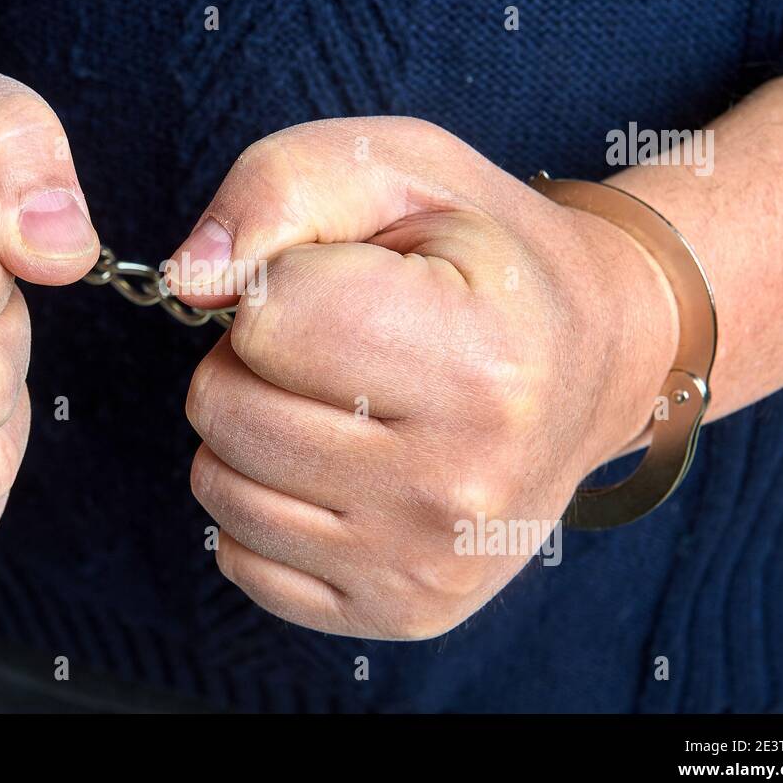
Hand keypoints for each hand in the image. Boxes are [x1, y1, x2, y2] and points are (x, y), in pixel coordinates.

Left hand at [169, 117, 678, 638]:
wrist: (592, 364)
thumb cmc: (486, 255)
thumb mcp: (399, 169)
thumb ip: (278, 190)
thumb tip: (190, 280)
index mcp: (476, 364)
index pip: (263, 319)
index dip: (279, 282)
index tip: (346, 283)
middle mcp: (457, 487)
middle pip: (225, 407)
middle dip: (253, 358)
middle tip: (334, 344)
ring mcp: (426, 564)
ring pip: (218, 486)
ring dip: (252, 427)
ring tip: (336, 400)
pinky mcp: (399, 613)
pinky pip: (240, 558)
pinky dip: (264, 502)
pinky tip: (334, 466)